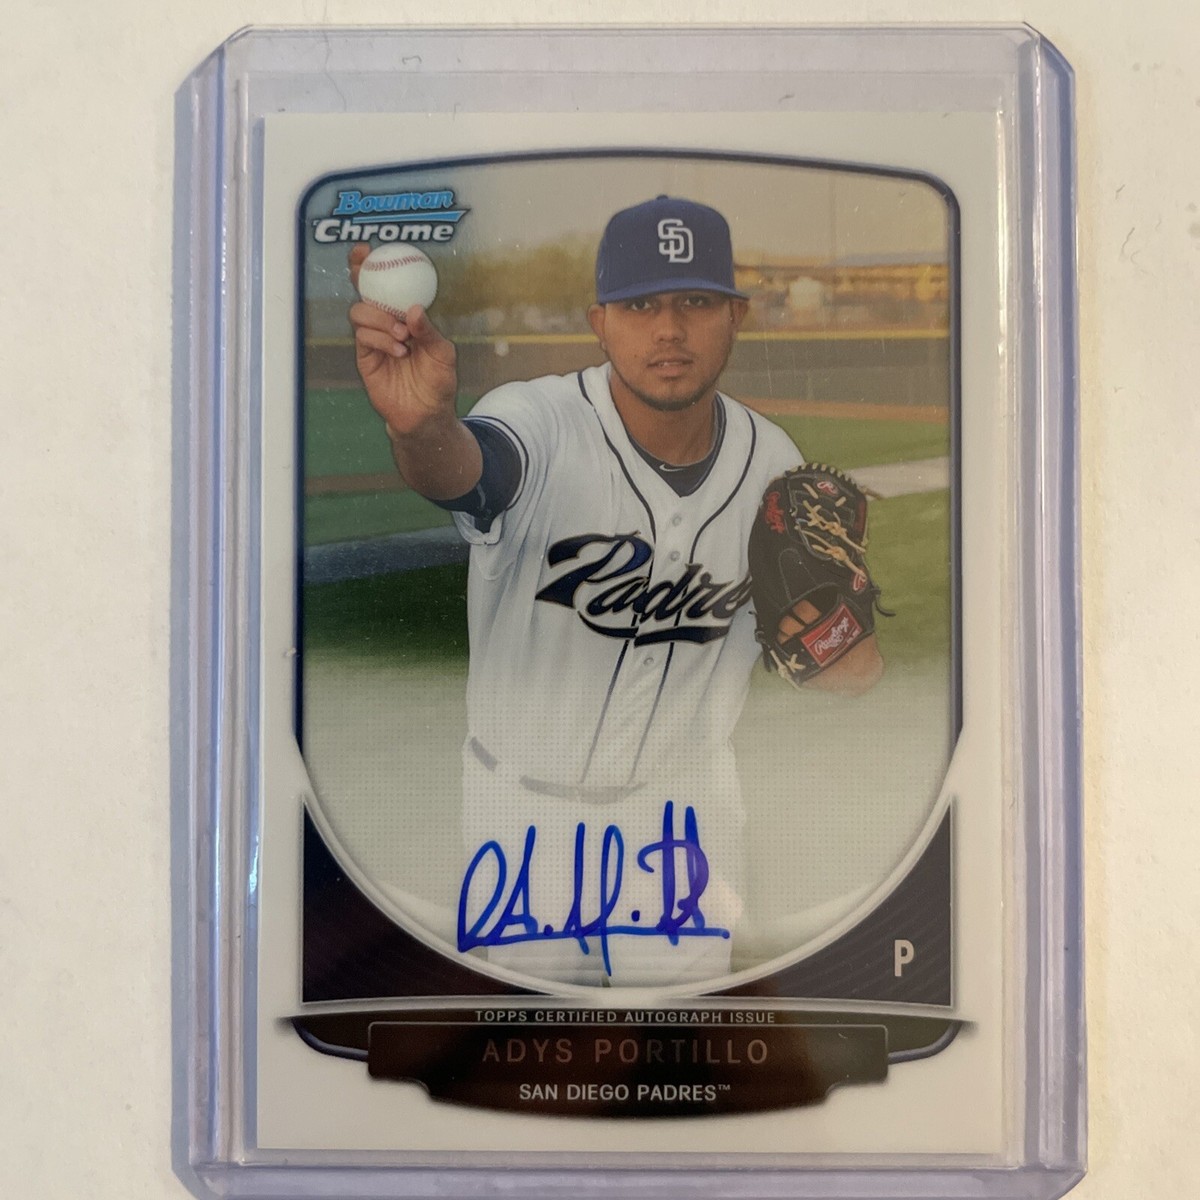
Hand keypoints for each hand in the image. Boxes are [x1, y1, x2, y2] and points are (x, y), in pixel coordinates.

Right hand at [348, 244, 457, 437]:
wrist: (426, 414)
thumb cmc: (438, 382)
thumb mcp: (443, 354)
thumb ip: (429, 332)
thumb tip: (412, 309)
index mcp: (406, 316)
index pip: (388, 285)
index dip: (373, 265)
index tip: (368, 249)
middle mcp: (387, 323)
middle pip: (364, 291)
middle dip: (360, 275)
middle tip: (363, 268)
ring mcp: (374, 339)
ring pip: (360, 312)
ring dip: (380, 318)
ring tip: (402, 336)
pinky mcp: (366, 358)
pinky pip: (363, 338)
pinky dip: (380, 340)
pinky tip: (398, 351)